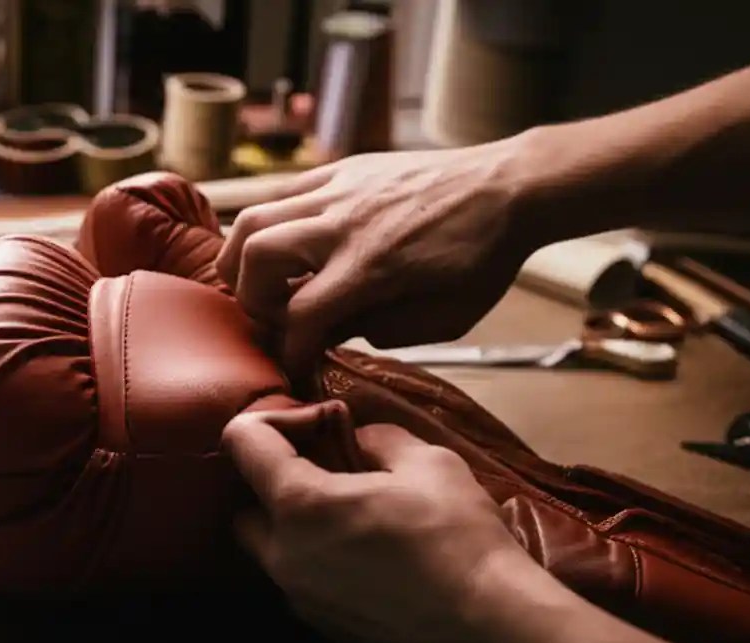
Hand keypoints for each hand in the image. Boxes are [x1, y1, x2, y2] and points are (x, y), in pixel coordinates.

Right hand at [216, 140, 543, 373]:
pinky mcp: (340, 170)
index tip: (295, 366)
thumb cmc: (483, 258)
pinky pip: (280, 193)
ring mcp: (337, 191)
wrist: (508, 187)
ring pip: (252, 218)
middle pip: (256, 258)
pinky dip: (267, 223)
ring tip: (259, 283)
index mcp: (372, 268)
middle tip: (273, 318)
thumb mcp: (444, 318)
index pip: (300, 317)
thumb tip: (331, 331)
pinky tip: (285, 245)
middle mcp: (343, 225)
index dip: (289, 351)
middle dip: (251, 300)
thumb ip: (381, 331)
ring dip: (241, 258)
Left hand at [221, 402, 540, 642]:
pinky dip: (317, 560)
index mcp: (300, 505)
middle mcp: (285, 555)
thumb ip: (378, 438)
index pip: (242, 441)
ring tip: (351, 514)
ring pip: (270, 550)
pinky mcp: (322, 625)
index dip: (277, 418)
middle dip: (276, 481)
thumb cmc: (458, 538)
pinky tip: (366, 554)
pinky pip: (299, 582)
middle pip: (246, 506)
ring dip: (294, 524)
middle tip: (329, 470)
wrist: (489, 627)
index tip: (323, 423)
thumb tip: (360, 439)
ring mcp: (300, 597)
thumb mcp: (427, 462)